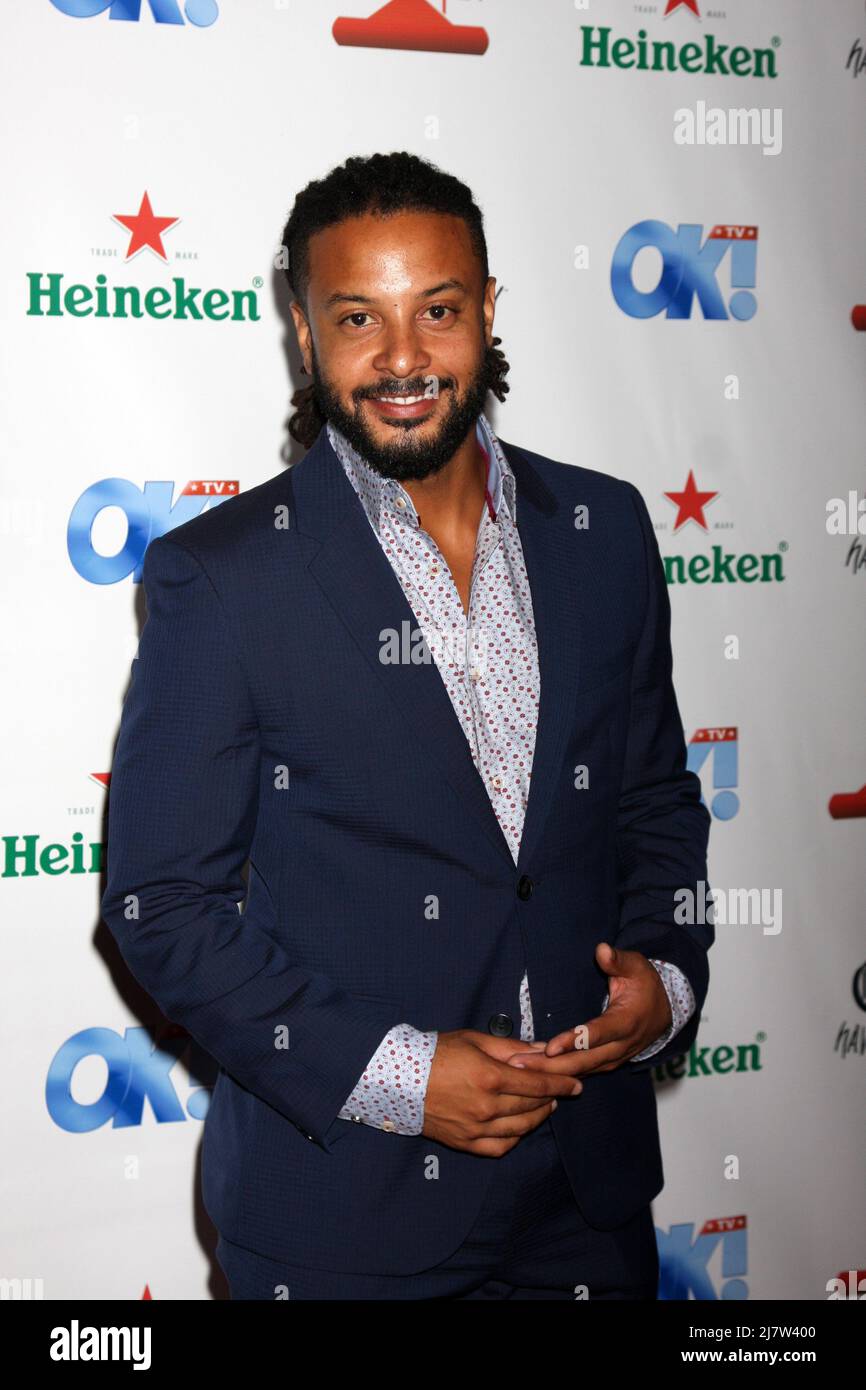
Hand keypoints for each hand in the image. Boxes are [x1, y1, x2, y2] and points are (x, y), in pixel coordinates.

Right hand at [422, 1029, 583, 1155]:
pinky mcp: (465, 1143)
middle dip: (552, 1098)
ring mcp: (476, 1128)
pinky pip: (500, 1146)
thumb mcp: (474, 1040)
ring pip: (520, 1128)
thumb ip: (510, 1047)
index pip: (538, 1085)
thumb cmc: (435, 1052)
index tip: (576, 1083)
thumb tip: (542, 1050)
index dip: (561, 1085)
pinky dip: (516, 1137)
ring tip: (545, 1107)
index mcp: (490, 1077)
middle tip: (562, 1092)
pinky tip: (520, 1126)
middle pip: (532, 1106)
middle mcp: (486, 1106)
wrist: (397, 1079)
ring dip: (538, 1117)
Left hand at [503, 944, 672, 1078]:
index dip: (575, 1041)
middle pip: (583, 1061)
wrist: (664, 1013)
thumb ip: (618, 960)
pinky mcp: (604, 1065)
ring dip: (548, 1074)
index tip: (551, 1048)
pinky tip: (532, 1072)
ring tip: (518, 1070)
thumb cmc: (645, 985)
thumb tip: (602, 949)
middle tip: (517, 1064)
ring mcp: (613, 1059)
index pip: (598, 1034)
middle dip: (549, 1066)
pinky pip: (579, 1073)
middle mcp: (620, 1046)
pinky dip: (556, 1075)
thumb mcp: (636, 966)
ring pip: (579, 1071)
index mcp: (627, 1022)